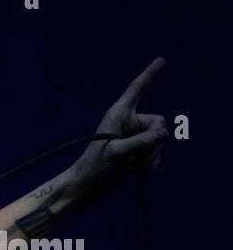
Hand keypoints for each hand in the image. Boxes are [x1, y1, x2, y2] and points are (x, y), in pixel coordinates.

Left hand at [67, 57, 168, 197]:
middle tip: (135, 156)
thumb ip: (142, 142)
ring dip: (151, 157)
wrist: (85, 190)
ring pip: (159, 141)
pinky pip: (156, 154)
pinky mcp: (136, 154)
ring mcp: (133, 139)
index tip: (161, 60)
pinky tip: (137, 173)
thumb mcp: (117, 153)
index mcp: (118, 114)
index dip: (149, 75)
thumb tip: (163, 135)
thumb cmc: (93, 168)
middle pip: (158, 123)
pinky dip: (150, 165)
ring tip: (132, 167)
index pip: (137, 90)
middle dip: (153, 141)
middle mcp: (127, 123)